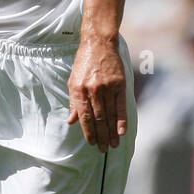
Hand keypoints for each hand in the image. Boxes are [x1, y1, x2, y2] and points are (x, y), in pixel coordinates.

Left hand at [66, 36, 127, 151]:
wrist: (98, 43)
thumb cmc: (84, 63)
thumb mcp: (73, 81)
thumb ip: (73, 102)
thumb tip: (71, 121)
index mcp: (78, 90)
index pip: (84, 117)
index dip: (88, 132)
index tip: (92, 143)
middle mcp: (92, 90)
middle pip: (97, 119)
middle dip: (100, 136)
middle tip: (103, 149)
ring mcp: (106, 87)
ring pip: (109, 115)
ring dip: (111, 132)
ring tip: (113, 144)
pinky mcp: (119, 84)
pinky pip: (120, 105)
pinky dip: (121, 119)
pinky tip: (121, 131)